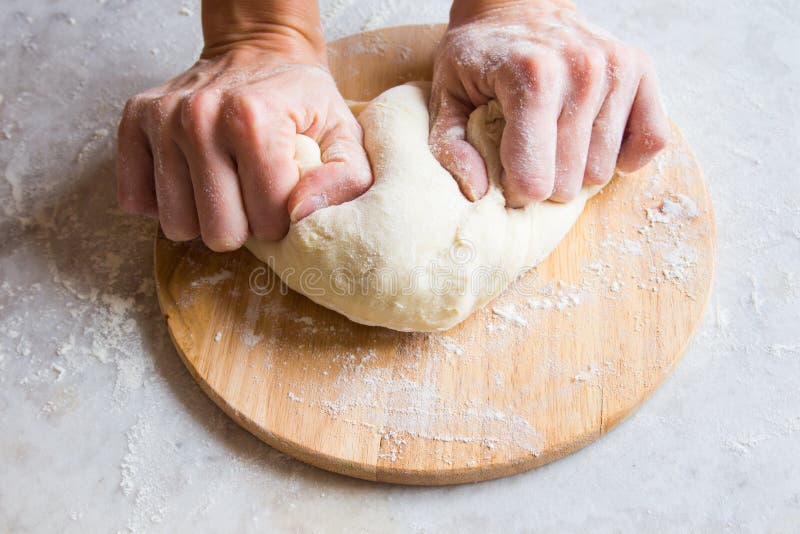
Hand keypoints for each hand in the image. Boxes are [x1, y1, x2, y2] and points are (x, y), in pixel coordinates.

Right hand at [117, 29, 370, 250]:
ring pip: (176, 225)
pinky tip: (191, 178)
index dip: (281, 220)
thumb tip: (301, 214)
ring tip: (225, 186)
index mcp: (254, 120)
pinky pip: (136, 200)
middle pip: (217, 232)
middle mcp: (200, 117)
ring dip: (204, 216)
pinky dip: (166, 200)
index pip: (266, 219)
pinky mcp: (135, 122)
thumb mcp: (344, 135)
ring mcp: (162, 119)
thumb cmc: (303, 102)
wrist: (260, 51)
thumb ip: (344, 180)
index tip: (284, 197)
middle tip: (252, 196)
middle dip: (242, 226)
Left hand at [429, 0, 669, 205]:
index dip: (516, 191)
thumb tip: (477, 191)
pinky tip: (594, 144)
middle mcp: (581, 71)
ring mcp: (615, 69)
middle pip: (570, 182)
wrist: (516, 3)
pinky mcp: (639, 69)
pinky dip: (624, 154)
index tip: (506, 177)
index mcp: (531, 79)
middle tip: (529, 158)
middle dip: (545, 183)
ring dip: (577, 168)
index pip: (535, 179)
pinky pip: (651, 140)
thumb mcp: (445, 94)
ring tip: (555, 141)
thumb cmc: (479, 55)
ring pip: (604, 170)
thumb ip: (449, 146)